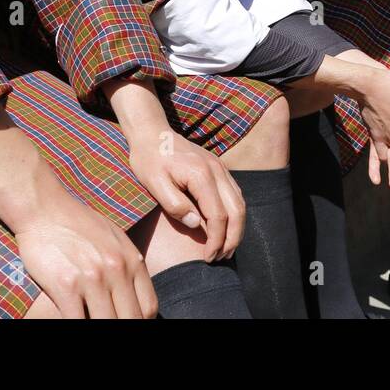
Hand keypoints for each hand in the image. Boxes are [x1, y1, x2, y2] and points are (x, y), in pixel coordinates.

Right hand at [14, 198, 157, 318]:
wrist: (43, 207)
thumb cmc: (76, 223)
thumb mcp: (114, 238)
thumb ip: (127, 265)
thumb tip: (134, 295)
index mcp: (131, 260)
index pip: (149, 307)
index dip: (141, 322)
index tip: (130, 323)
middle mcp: (116, 269)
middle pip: (132, 319)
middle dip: (125, 329)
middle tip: (111, 326)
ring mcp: (92, 278)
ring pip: (107, 324)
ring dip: (102, 330)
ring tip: (92, 323)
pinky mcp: (66, 286)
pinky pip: (78, 322)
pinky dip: (79, 328)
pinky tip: (75, 321)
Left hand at [126, 129, 244, 263]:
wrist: (152, 132)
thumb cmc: (149, 159)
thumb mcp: (154, 183)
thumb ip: (175, 205)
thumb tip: (195, 224)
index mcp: (201, 175)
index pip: (218, 215)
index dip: (216, 240)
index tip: (208, 257)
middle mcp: (217, 170)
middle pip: (237, 211)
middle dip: (232, 238)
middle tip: (221, 257)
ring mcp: (220, 168)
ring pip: (240, 203)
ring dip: (237, 228)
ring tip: (225, 248)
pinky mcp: (219, 168)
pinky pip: (235, 194)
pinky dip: (235, 214)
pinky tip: (226, 227)